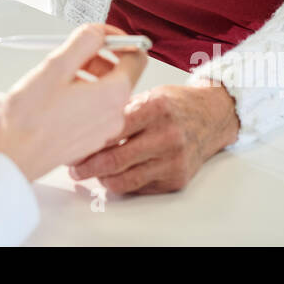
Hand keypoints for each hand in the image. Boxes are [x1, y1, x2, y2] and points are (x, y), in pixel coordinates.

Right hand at [0, 24, 147, 180]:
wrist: (15, 157)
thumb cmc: (30, 117)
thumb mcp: (56, 65)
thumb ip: (84, 41)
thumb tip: (100, 31)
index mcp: (114, 95)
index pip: (137, 57)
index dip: (119, 40)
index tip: (98, 36)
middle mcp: (116, 115)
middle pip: (120, 75)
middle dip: (98, 58)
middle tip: (71, 55)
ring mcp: (105, 131)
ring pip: (106, 93)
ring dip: (88, 78)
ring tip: (58, 79)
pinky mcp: (91, 141)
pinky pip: (96, 111)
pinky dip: (82, 98)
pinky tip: (57, 100)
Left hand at [68, 81, 239, 193]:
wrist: (212, 117)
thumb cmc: (177, 104)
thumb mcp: (149, 95)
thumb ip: (121, 111)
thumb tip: (85, 127)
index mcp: (156, 109)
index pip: (112, 130)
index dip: (87, 141)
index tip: (72, 145)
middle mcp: (166, 136)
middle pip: (115, 160)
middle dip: (88, 167)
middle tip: (75, 168)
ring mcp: (173, 160)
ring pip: (125, 180)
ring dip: (102, 179)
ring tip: (91, 173)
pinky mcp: (176, 178)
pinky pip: (140, 187)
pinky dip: (123, 183)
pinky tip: (113, 175)